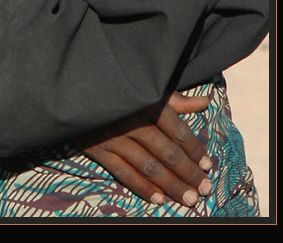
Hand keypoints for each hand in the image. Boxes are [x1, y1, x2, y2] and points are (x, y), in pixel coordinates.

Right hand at [77, 92, 212, 206]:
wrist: (74, 87)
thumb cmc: (117, 84)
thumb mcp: (146, 85)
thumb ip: (175, 98)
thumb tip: (205, 102)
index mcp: (147, 102)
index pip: (178, 131)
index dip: (195, 150)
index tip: (208, 165)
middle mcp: (133, 121)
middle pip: (167, 152)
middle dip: (189, 173)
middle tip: (205, 189)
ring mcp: (115, 138)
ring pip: (149, 167)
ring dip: (172, 186)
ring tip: (189, 199)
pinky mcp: (99, 150)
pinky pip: (124, 173)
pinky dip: (142, 188)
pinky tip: (160, 199)